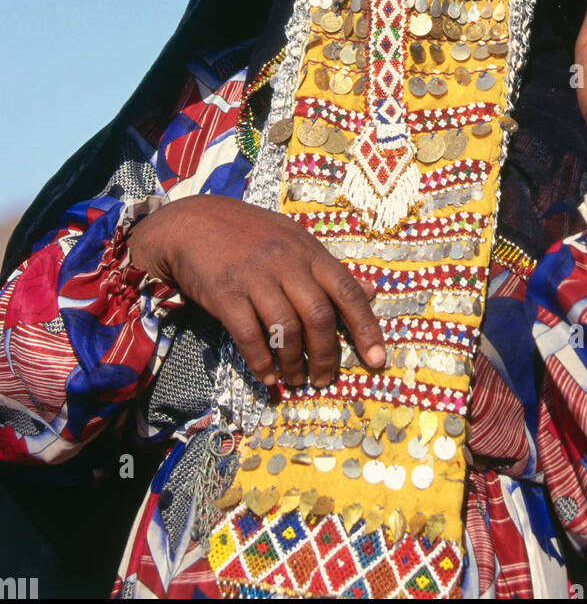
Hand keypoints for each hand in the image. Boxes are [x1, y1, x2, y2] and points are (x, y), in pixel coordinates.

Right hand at [128, 195, 385, 388]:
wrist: (192, 223)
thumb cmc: (250, 234)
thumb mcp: (295, 241)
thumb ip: (329, 269)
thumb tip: (370, 291)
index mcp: (308, 250)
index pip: (346, 291)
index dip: (366, 328)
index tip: (378, 360)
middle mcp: (285, 262)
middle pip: (318, 316)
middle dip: (326, 355)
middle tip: (325, 379)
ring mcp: (254, 277)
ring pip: (286, 329)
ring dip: (294, 363)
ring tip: (296, 380)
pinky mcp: (225, 293)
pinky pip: (248, 335)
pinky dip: (261, 362)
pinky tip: (268, 377)